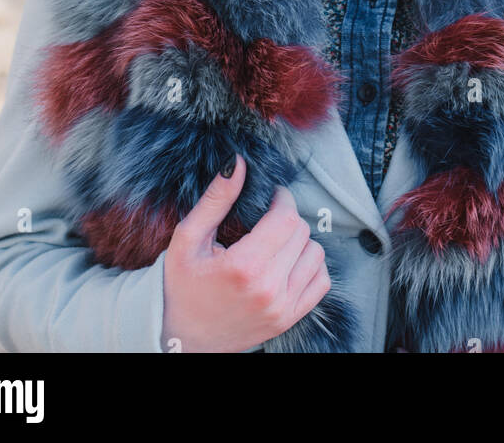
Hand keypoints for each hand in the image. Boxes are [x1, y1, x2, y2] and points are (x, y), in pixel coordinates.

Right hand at [160, 153, 330, 351]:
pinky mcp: (289, 320)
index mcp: (244, 267)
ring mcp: (282, 308)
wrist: (183, 340)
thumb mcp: (187, 238)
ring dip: (299, 242)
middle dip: (287, 218)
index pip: (286, 218)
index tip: (270, 197)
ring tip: (274, 243)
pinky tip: (287, 263)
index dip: (282, 199)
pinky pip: (321, 281)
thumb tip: (238, 162)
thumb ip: (216, 199)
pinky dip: (310, 266)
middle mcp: (268, 290)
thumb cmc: (181, 287)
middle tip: (266, 221)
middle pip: (302, 233)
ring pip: (315, 254)